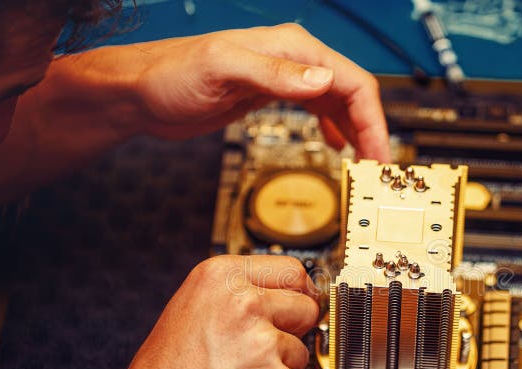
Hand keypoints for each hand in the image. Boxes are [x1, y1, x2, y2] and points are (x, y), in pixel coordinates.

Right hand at [105, 254, 317, 368]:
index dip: (298, 292)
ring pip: (301, 352)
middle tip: (260, 351)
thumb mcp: (189, 311)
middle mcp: (244, 305)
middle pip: (306, 308)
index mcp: (220, 279)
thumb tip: (286, 293)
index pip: (291, 271)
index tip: (299, 302)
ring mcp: (264, 346)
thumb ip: (235, 295)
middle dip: (293, 331)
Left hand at [128, 23, 389, 159]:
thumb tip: (323, 79)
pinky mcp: (272, 95)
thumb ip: (275, 74)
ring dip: (357, 131)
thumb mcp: (223, 69)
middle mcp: (294, 59)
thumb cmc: (171, 75)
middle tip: (378, 168)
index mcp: (292, 48)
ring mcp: (284, 78)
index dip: (373, 120)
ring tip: (365, 163)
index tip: (380, 155)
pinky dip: (335, 127)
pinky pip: (318, 109)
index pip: (352, 81)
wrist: (141, 93)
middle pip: (352, 92)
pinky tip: (338, 146)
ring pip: (338, 102)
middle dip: (371, 129)